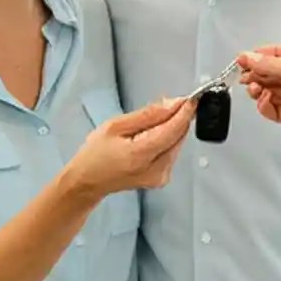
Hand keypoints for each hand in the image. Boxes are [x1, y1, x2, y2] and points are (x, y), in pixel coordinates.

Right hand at [63, 98, 194, 200]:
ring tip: (151, 123)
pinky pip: (172, 152)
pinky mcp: (163, 179)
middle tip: (167, 104)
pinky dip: (167, 140)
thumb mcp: (115, 126)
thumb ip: (147, 115)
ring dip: (172, 129)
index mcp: (141, 155)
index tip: (192, 98)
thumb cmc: (96, 153)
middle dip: (177, 118)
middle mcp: (156, 170)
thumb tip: (173, 104)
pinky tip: (151, 137)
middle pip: (178, 137)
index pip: (173, 129)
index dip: (185, 111)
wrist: (88, 181)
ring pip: (177, 144)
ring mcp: (161, 177)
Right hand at [237, 44, 280, 131]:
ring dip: (258, 90)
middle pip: (269, 75)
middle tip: (244, 78)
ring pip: (269, 93)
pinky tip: (263, 100)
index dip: (256, 58)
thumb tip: (246, 57)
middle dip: (255, 75)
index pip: (273, 56)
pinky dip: (265, 106)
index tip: (239, 61)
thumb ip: (268, 64)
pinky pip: (274, 110)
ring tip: (254, 89)